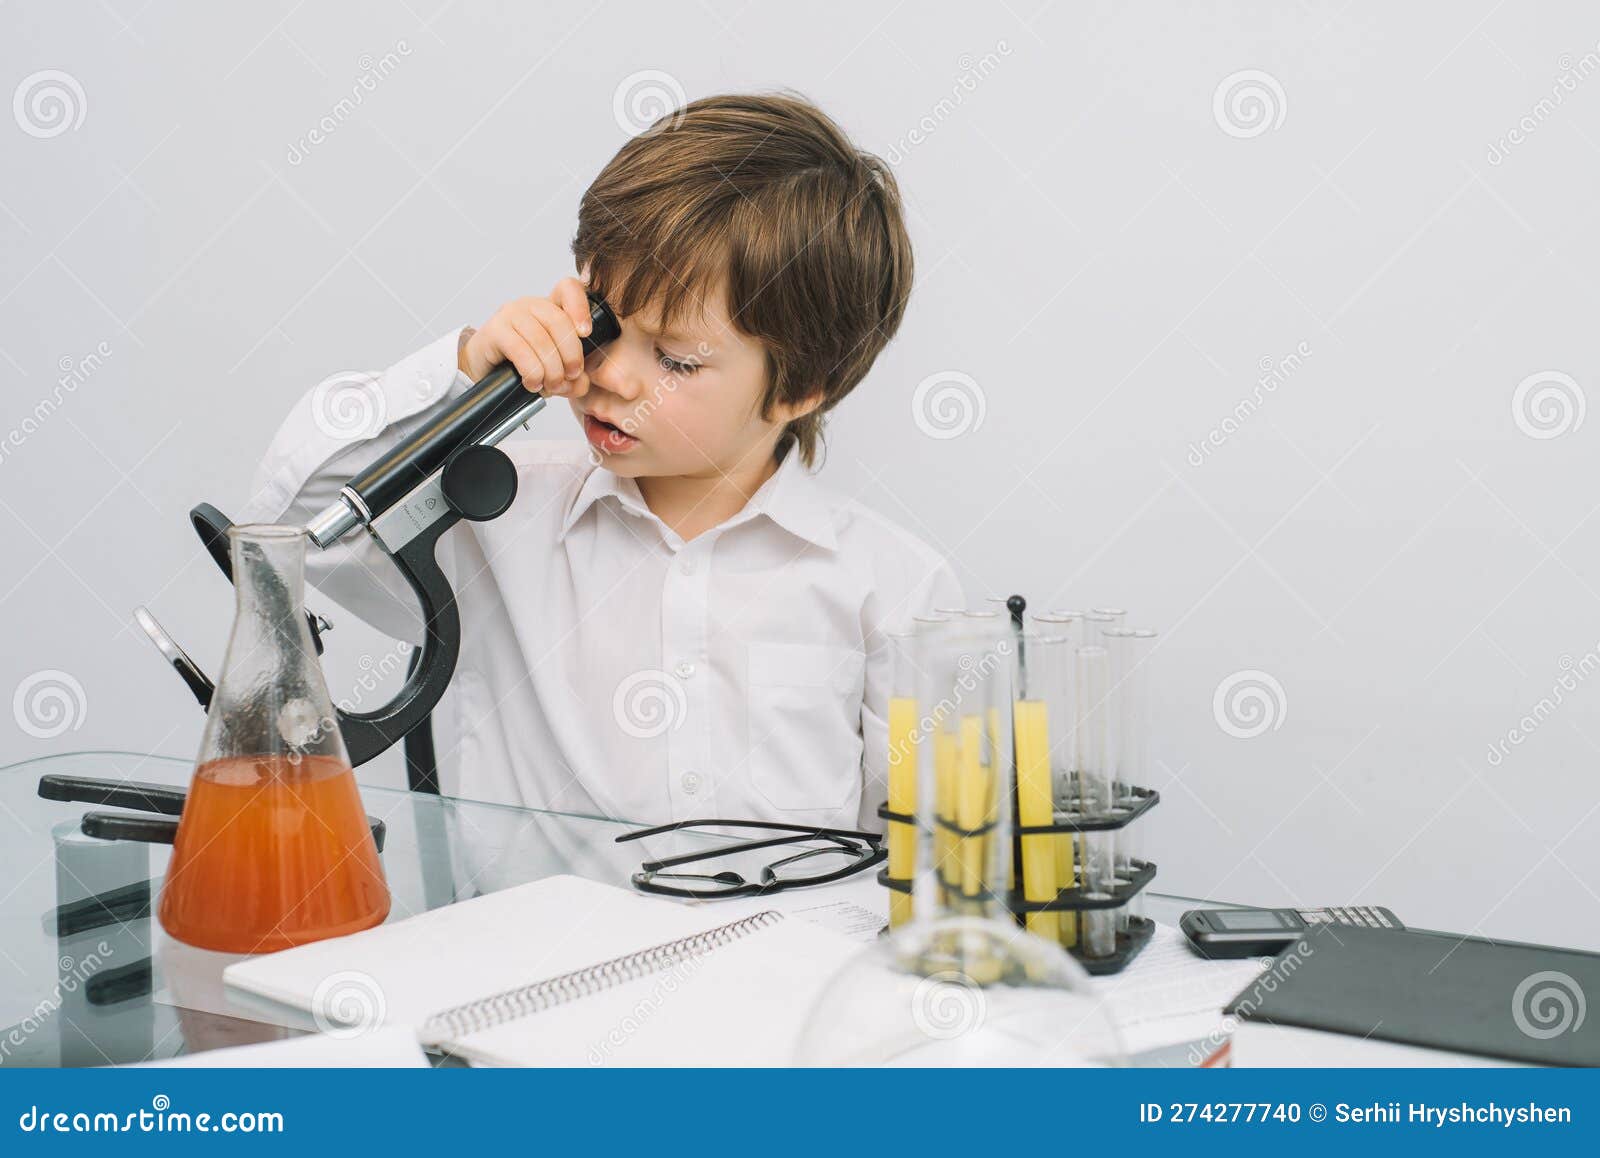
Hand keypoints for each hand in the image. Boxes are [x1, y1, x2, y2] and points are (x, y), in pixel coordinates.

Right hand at [457, 278, 595, 396]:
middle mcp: (530, 305)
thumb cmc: (521, 366)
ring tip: (549, 385)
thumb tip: (581, 382)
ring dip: (551, 370)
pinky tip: (532, 383)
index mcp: (550, 307)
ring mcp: (511, 314)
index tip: (586, 333)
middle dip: (570, 355)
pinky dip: (531, 371)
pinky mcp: (495, 330)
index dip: (580, 307)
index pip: (568, 288)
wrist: (484, 371)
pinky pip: (520, 350)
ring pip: (541, 340)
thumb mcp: (555, 372)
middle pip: (560, 321)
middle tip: (570, 377)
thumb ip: (574, 378)